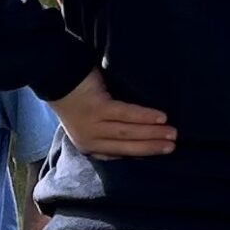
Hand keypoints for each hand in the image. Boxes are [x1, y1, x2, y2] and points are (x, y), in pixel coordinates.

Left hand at [47, 68, 174, 158]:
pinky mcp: (96, 109)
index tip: (160, 153)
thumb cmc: (77, 94)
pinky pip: (125, 114)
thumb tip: (140, 133)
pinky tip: (160, 118)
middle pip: (126, 147)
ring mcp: (91, 125)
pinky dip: (144, 116)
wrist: (56, 75)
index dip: (141, 154)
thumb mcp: (91, 119)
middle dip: (152, 147)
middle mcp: (89, 139)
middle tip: (173, 147)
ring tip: (172, 133)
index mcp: (88, 144)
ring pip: (127, 132)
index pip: (119, 154)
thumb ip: (109, 128)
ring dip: (152, 134)